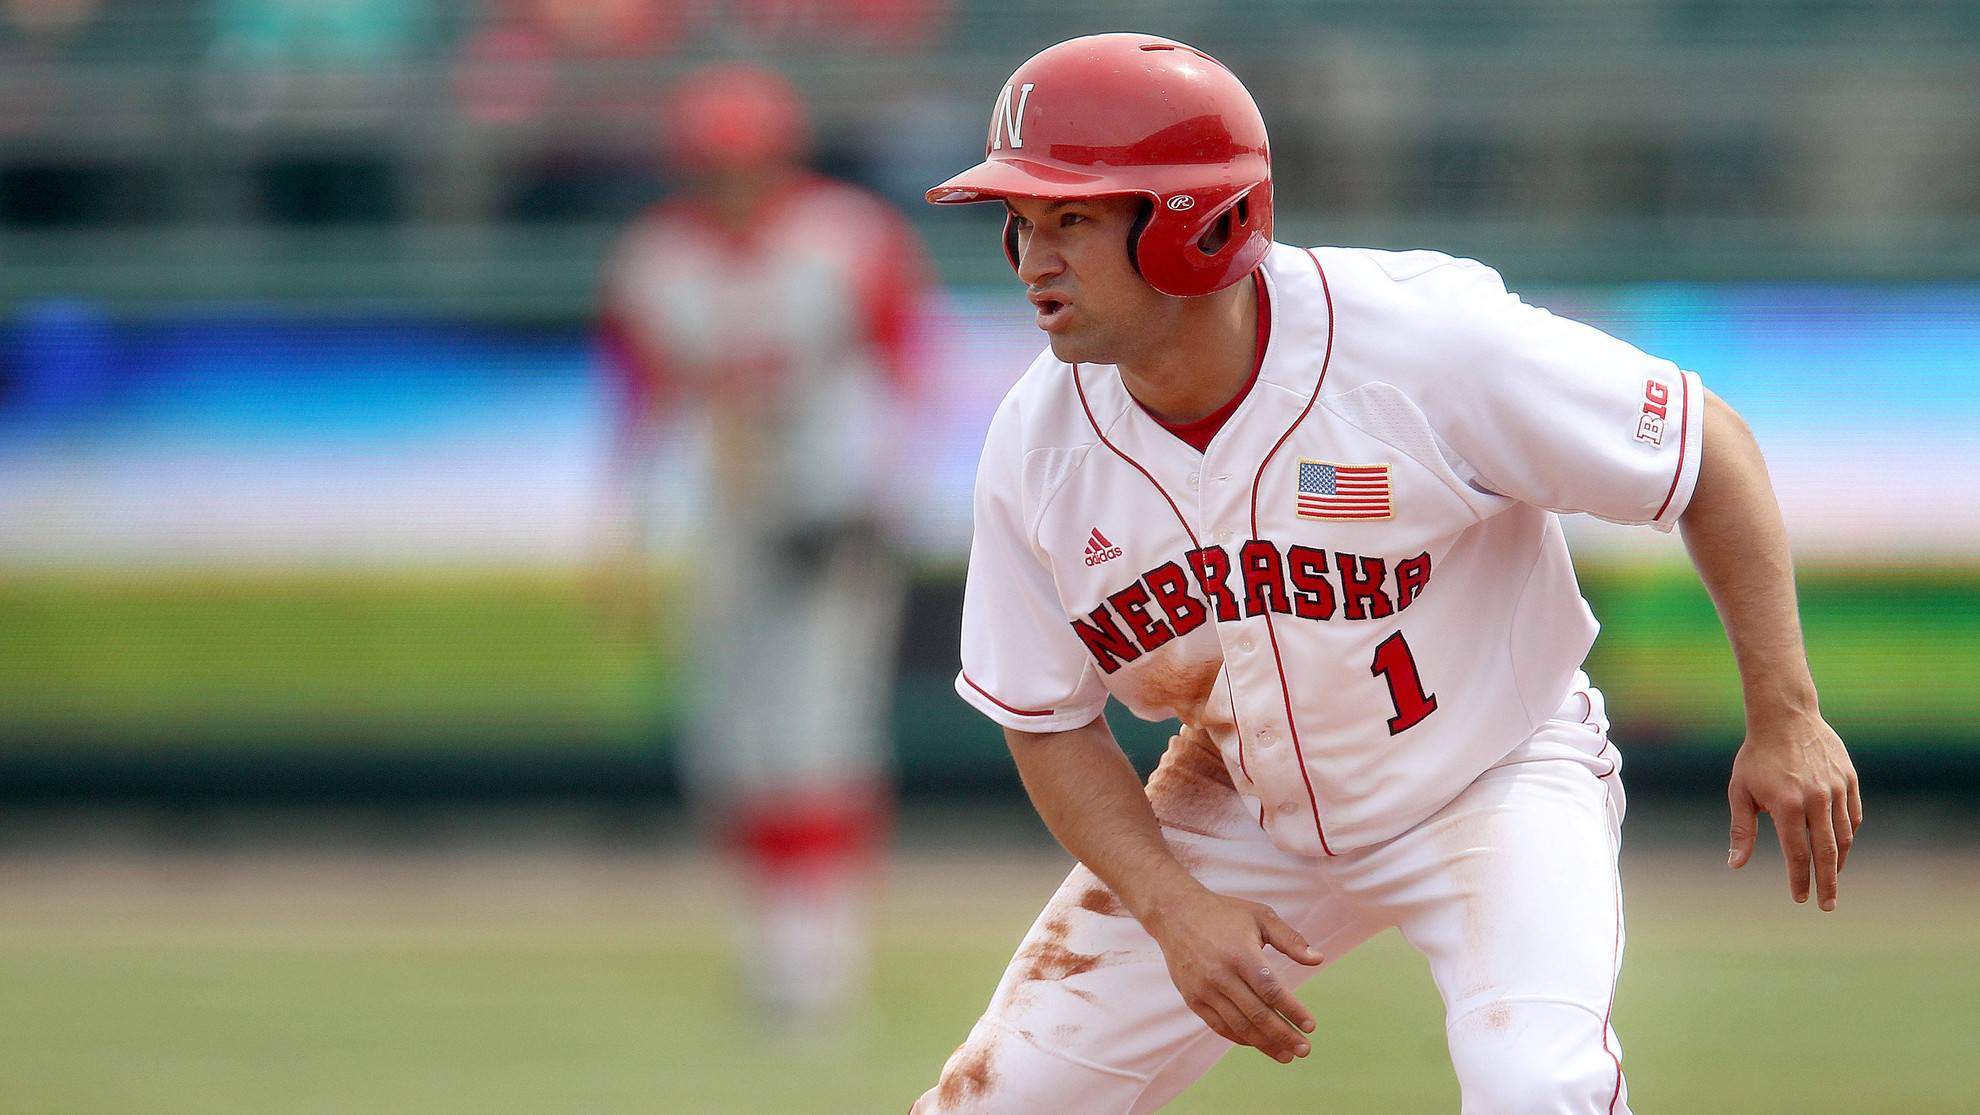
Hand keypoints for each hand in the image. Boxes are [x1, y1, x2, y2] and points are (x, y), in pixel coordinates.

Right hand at [1143, 885, 1323, 1062]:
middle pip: (1257, 1014)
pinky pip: (1219, 1026)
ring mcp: (1204, 989)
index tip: (1310, 1026)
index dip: (1292, 1011)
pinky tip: (1258, 1043)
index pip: (1271, 990)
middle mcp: (1220, 974)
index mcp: (1240, 953)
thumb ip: (1290, 939)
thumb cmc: (1223, 913)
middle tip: (1304, 1049)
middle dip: (1283, 1035)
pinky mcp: (1193, 998)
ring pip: (1238, 1026)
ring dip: (1264, 1044)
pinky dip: (1240, 1038)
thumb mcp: (1260, 916)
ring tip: (1286, 1055)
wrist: (1175, 913)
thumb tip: (1318, 959)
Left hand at [1727, 713, 1861, 909]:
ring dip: (1838, 862)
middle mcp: (1817, 800)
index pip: (1797, 854)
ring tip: (1832, 879)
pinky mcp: (1850, 780)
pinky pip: (1854, 816)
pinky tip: (1840, 846)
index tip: (1800, 897)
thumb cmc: (1756, 757)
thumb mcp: (1740, 792)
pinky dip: (1848, 834)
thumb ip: (1741, 831)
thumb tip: (1734, 865)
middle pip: (1827, 853)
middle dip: (1827, 883)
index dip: (1799, 879)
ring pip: (1844, 836)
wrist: (1785, 717)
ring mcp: (1837, 790)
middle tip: (1827, 905)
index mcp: (1787, 806)